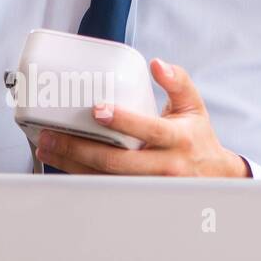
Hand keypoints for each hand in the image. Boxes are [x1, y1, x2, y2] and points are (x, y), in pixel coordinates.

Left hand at [35, 58, 250, 177]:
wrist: (212, 177)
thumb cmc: (196, 137)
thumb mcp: (193, 106)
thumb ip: (178, 81)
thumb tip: (157, 64)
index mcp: (177, 140)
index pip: (148, 130)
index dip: (121, 120)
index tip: (96, 109)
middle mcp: (163, 167)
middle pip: (116, 162)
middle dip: (80, 148)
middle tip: (52, 135)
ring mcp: (149, 186)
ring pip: (105, 180)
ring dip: (72, 165)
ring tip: (47, 148)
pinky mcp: (137, 196)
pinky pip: (105, 189)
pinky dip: (80, 177)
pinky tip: (61, 164)